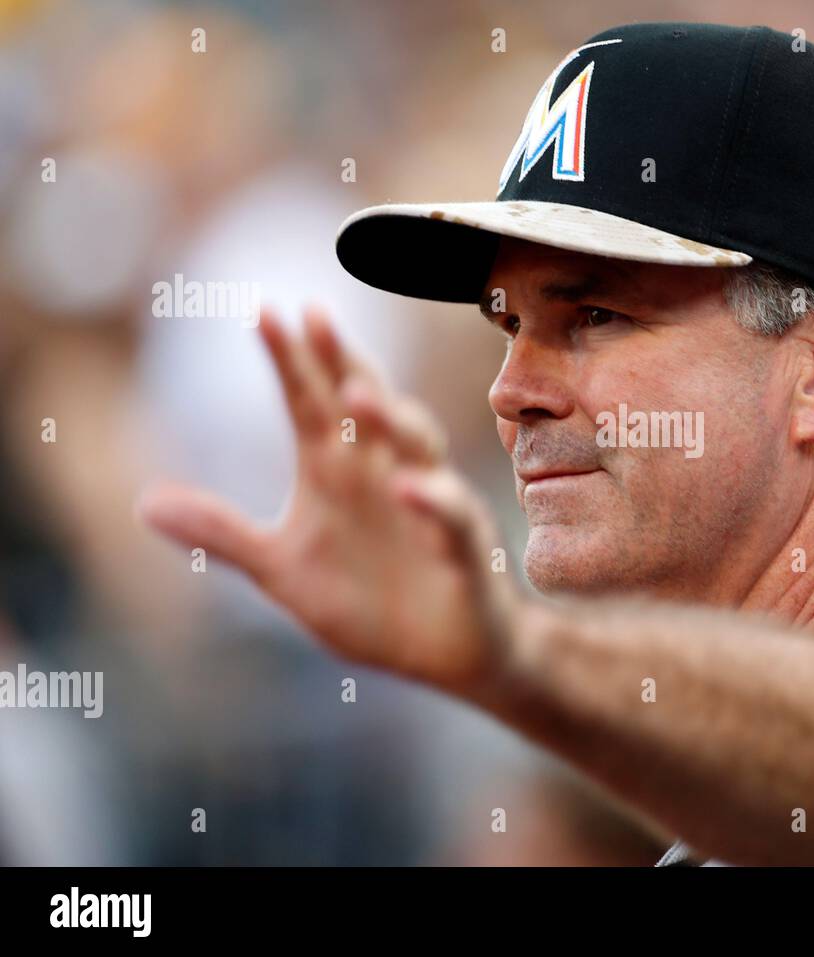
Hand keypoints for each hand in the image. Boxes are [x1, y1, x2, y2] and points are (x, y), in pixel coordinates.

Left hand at [136, 306, 517, 696]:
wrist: (444, 654)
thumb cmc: (372, 603)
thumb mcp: (284, 571)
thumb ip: (224, 535)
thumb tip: (143, 504)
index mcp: (340, 474)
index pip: (312, 406)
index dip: (292, 363)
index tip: (265, 314)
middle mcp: (387, 473)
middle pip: (366, 406)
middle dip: (342, 362)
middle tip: (315, 316)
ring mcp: (430, 504)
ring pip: (416, 445)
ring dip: (390, 417)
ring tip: (355, 392)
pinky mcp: (464, 546)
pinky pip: (451, 514)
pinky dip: (432, 499)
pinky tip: (405, 488)